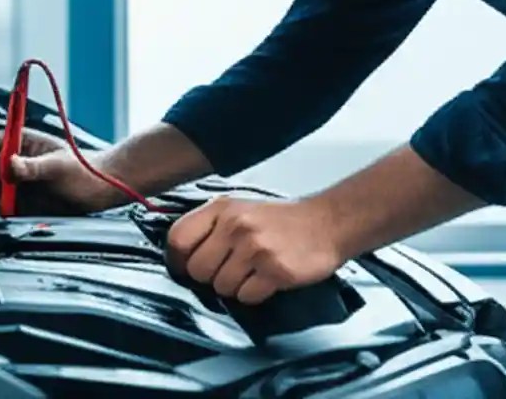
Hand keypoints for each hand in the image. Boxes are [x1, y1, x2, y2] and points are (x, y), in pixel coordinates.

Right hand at [0, 128, 124, 214]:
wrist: (104, 189)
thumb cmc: (86, 170)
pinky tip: (12, 211)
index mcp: (24, 143)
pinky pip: (6, 204)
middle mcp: (19, 160)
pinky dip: (5, 209)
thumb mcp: (59, 166)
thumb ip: (32, 166)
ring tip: (7, 203)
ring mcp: (21, 181)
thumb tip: (8, 164)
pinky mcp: (25, 200)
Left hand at [166, 196, 344, 304]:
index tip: (188, 267)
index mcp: (222, 209)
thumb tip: (180, 257)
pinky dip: (255, 294)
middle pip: (197, 270)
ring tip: (254, 271)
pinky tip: (267, 279)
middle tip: (233, 269)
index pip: (178, 238)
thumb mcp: (241, 209)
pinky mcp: (274, 270)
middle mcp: (236, 225)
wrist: (327, 223)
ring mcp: (255, 248)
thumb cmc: (281, 221)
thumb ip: (211, 227)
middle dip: (211, 277)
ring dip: (236, 287)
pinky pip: (246, 297)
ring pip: (221, 287)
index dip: (178, 260)